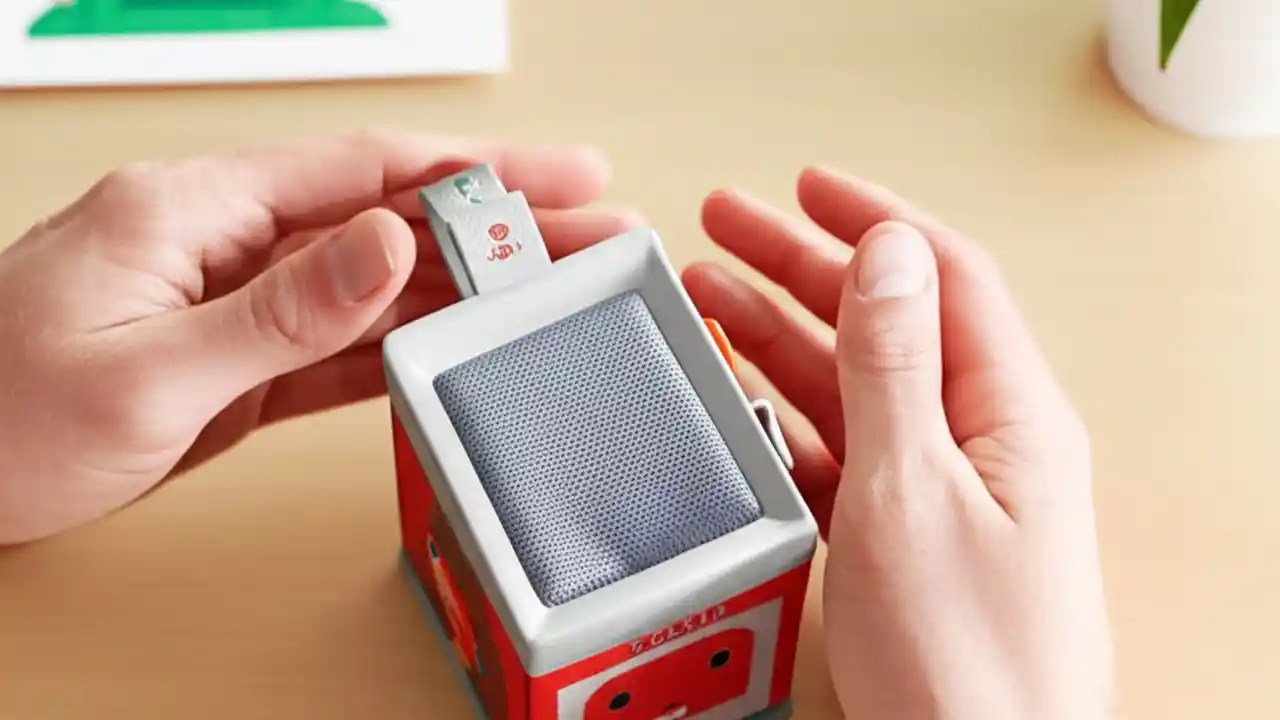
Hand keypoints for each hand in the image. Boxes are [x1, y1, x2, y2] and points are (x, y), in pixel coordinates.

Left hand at [0, 128, 639, 544]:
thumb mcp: (144, 370)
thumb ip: (279, 310)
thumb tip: (388, 243)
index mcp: (193, 210)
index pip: (365, 169)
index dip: (475, 168)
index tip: (559, 174)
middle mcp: (222, 241)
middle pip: (388, 217)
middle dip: (495, 222)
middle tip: (591, 234)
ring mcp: (233, 301)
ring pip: (375, 279)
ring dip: (465, 281)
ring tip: (553, 287)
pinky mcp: (237, 359)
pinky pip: (340, 341)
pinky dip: (405, 340)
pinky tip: (463, 339)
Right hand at [683, 168, 1111, 718]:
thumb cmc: (969, 665)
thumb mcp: (915, 493)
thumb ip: (896, 369)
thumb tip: (889, 253)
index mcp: (1009, 415)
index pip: (943, 276)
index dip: (873, 218)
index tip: (804, 185)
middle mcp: (979, 443)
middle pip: (886, 321)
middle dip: (804, 266)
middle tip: (724, 226)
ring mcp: (938, 491)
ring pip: (852, 384)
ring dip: (782, 333)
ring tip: (710, 293)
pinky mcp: (900, 537)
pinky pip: (838, 449)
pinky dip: (784, 414)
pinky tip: (739, 393)